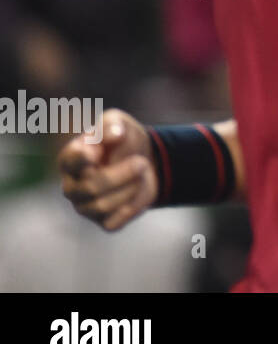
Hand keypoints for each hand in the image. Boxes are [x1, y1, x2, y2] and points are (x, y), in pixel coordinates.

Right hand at [58, 108, 157, 230]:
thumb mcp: (118, 122)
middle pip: (91, 188)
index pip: (71, 162)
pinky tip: (136, 191)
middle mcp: (71, 186)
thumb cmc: (121, 139)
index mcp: (69, 160)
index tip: (100, 150)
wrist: (143, 158)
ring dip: (130, 188)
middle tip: (141, 162)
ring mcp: (84, 206)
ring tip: (140, 174)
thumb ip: (112, 125)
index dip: (86, 157)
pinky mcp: (103, 221)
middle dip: (123, 173)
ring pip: (102, 206)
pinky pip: (114, 222)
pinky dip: (132, 207)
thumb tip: (115, 135)